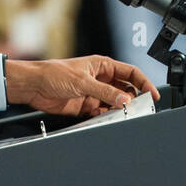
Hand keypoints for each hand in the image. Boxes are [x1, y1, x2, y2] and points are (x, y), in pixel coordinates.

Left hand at [5, 55, 159, 117]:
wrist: (33, 86)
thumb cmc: (54, 73)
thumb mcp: (83, 82)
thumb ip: (105, 92)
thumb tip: (125, 99)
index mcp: (102, 66)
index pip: (130, 73)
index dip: (144, 82)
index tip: (152, 94)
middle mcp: (100, 79)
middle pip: (125, 89)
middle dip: (134, 98)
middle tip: (140, 108)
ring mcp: (94, 93)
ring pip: (115, 102)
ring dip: (120, 109)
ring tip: (125, 115)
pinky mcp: (86, 106)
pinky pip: (102, 113)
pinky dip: (107, 116)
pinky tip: (108, 118)